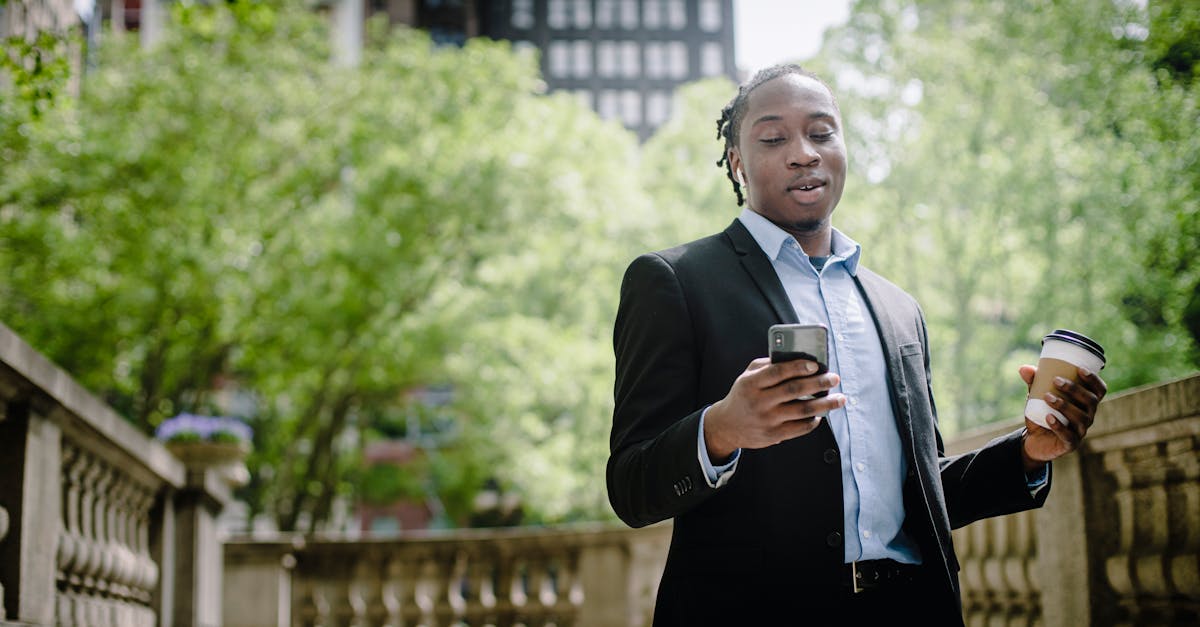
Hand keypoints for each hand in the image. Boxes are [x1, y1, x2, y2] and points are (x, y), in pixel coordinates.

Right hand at [704, 357, 846, 459]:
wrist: (727, 426)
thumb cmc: (743, 395)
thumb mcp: (747, 376)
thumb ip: (767, 365)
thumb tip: (797, 359)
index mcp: (751, 383)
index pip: (777, 372)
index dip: (798, 367)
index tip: (816, 364)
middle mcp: (759, 402)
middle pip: (794, 390)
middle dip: (818, 383)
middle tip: (834, 378)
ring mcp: (767, 420)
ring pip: (803, 411)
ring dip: (825, 404)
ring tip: (839, 398)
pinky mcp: (774, 435)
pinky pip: (800, 428)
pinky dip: (814, 420)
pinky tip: (821, 414)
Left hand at [1018, 364, 1107, 470]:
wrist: (1035, 441)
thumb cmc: (1042, 414)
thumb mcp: (1037, 397)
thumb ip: (1033, 383)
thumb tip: (1023, 368)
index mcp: (1085, 403)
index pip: (1099, 390)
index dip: (1094, 379)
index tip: (1080, 369)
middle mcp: (1088, 416)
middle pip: (1090, 401)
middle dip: (1075, 389)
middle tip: (1056, 380)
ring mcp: (1080, 431)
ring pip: (1080, 417)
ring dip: (1064, 405)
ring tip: (1047, 397)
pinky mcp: (1070, 444)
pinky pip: (1068, 435)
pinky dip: (1058, 426)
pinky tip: (1048, 417)